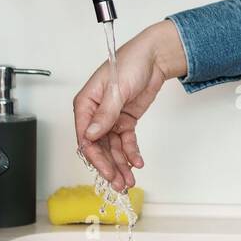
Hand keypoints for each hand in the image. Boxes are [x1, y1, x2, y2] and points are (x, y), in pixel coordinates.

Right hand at [73, 20, 186, 191]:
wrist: (155, 56)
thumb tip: (92, 134)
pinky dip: (131, 153)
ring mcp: (111, 118)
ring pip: (112, 148)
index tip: (107, 171)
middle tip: (119, 184)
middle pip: (99, 147)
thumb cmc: (130, 62)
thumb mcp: (117, 88)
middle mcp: (96, 113)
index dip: (95, 157)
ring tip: (129, 180)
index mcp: (86, 104)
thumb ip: (105, 113)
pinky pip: (126, 141)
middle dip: (109, 167)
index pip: (86, 137)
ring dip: (120, 164)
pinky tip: (137, 162)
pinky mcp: (125, 120)